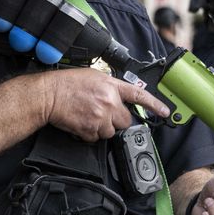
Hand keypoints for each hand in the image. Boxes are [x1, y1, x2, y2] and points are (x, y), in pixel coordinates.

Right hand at [43, 68, 168, 140]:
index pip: (139, 95)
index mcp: (111, 86)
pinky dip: (89, 134)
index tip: (164, 111)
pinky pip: (96, 138)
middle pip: (125, 120)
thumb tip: (116, 95)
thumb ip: (109, 86)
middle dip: (116, 120)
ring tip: (88, 116)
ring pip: (111, 131)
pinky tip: (81, 123)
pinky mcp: (91, 130)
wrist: (48, 95)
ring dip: (102, 128)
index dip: (154, 105)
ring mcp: (101, 117)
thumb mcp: (93, 76)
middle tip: (102, 113)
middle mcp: (109, 102)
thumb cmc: (66, 84)